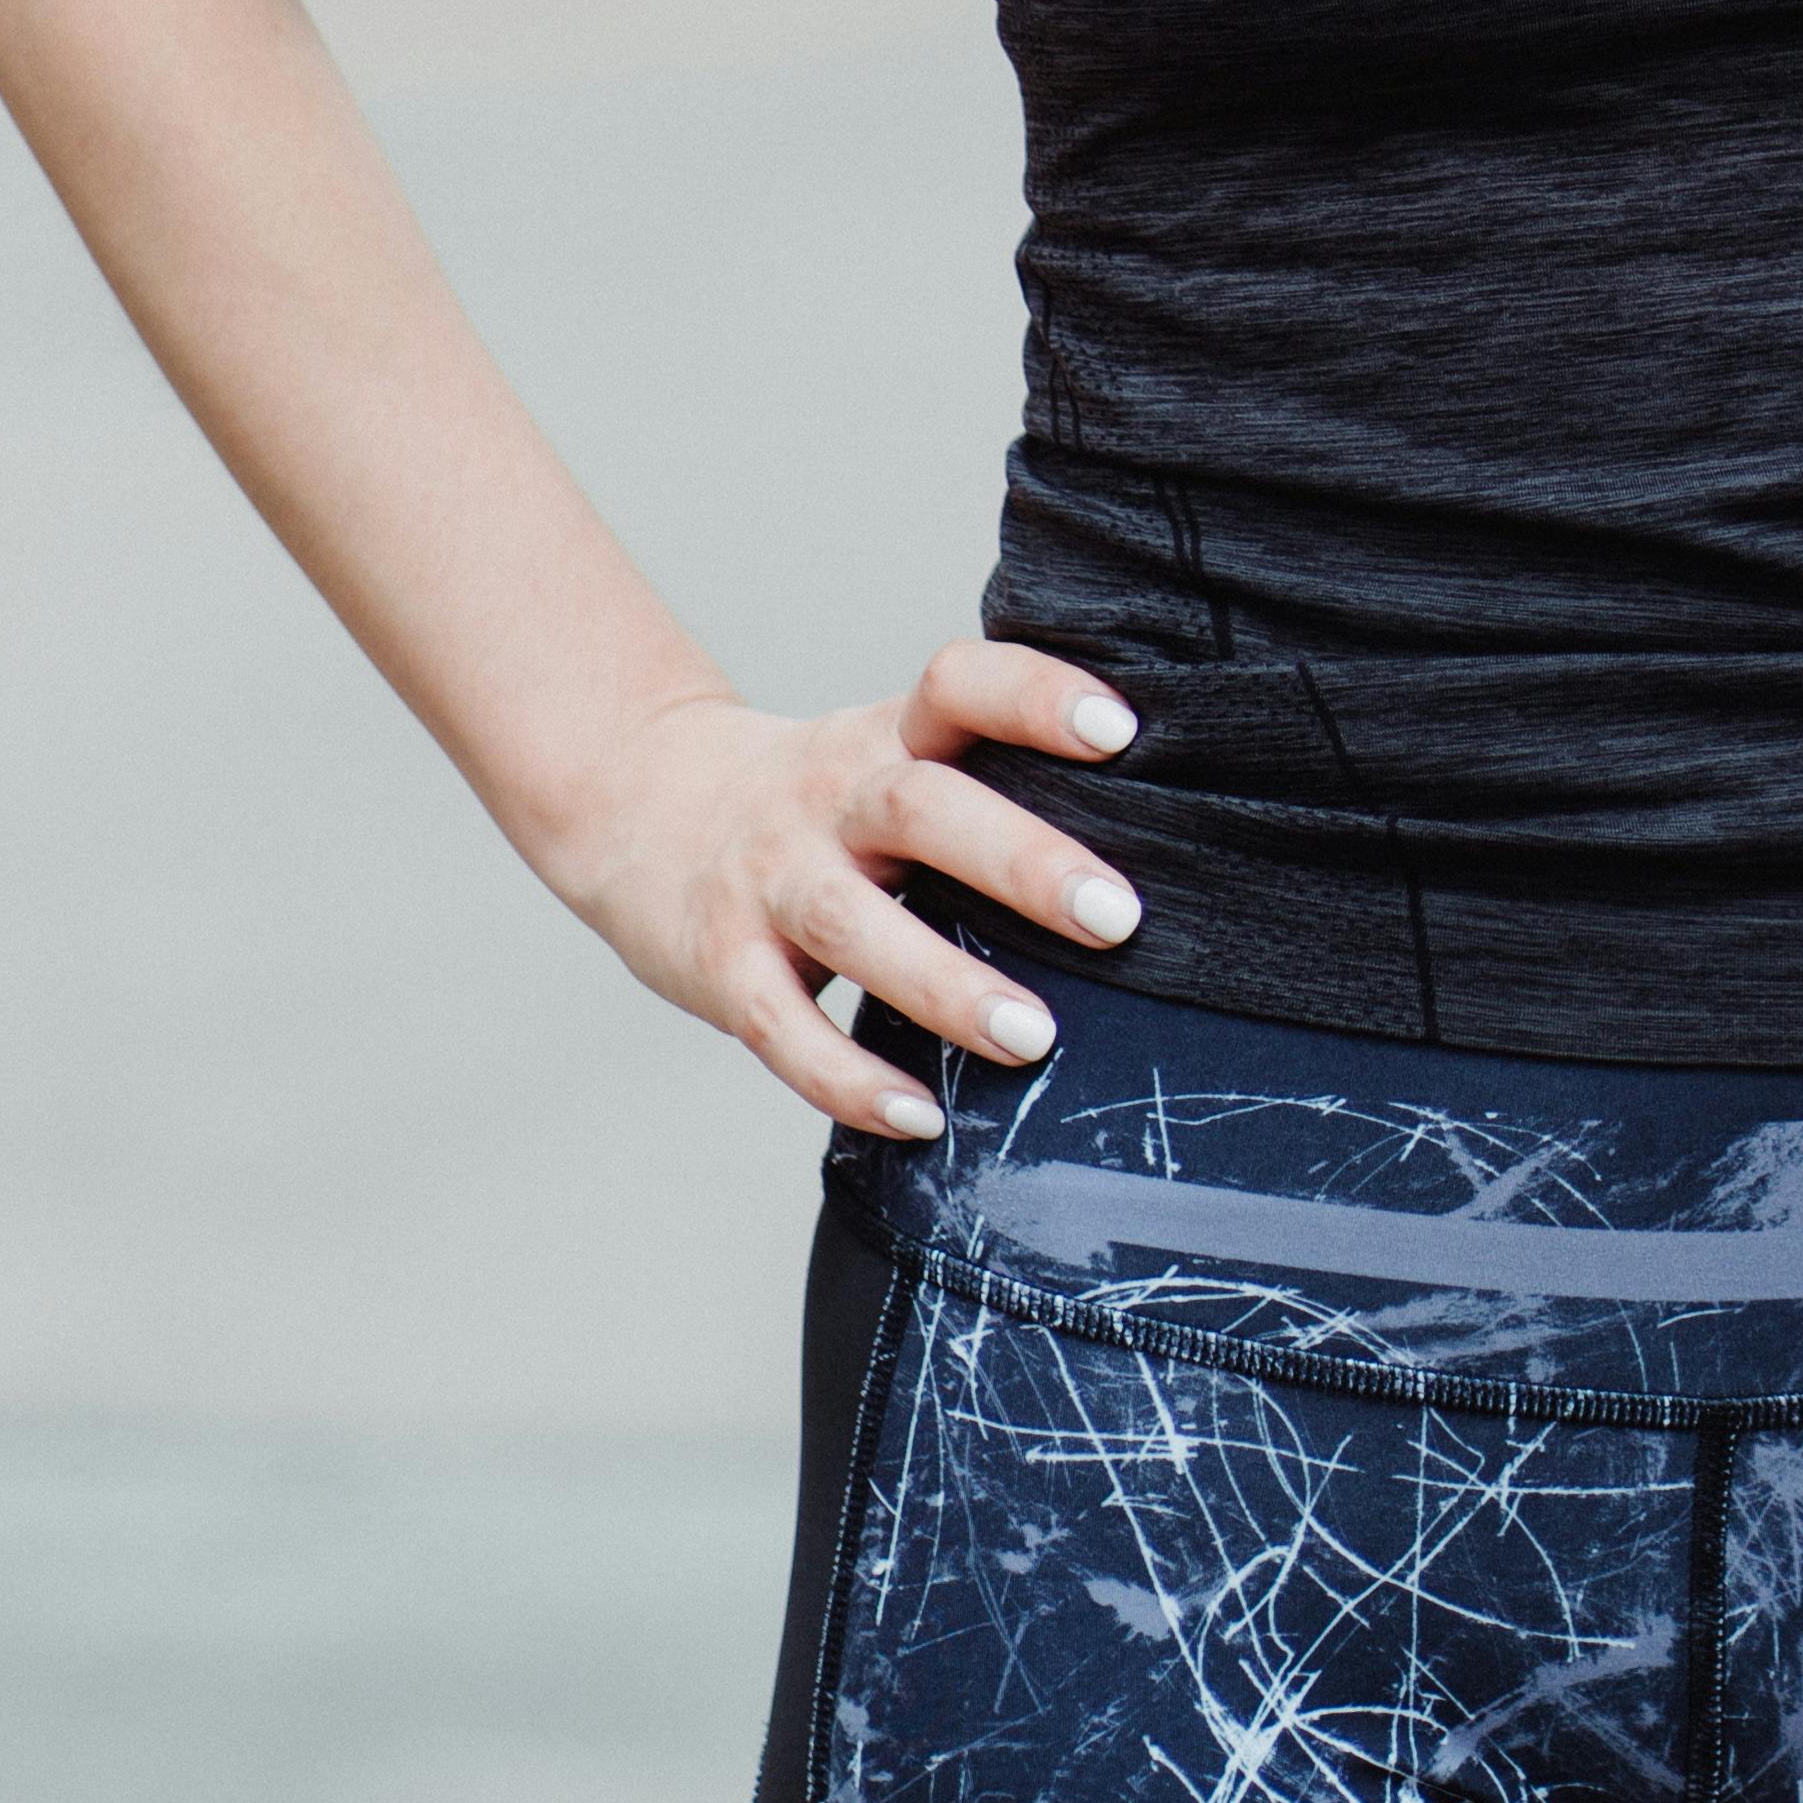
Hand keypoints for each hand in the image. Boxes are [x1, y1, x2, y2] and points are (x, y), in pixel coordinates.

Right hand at [550, 632, 1140, 1139]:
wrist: (639, 807)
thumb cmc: (819, 799)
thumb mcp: (888, 754)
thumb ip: (986, 783)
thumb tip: (1163, 836)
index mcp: (883, 735)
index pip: (957, 684)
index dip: (1033, 695)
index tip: (1122, 729)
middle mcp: (827, 796)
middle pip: (922, 807)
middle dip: (1021, 861)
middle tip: (1119, 915)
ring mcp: (769, 880)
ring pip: (856, 928)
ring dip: (948, 986)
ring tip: (1033, 1038)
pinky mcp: (721, 965)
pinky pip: (783, 1029)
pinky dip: (850, 1081)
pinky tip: (922, 1118)